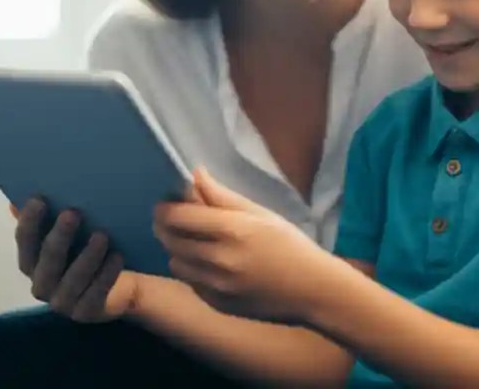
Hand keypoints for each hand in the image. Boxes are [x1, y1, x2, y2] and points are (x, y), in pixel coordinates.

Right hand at [14, 198, 141, 322]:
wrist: (119, 285)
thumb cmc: (86, 252)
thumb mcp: (70, 233)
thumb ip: (46, 219)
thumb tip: (15, 203)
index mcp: (32, 262)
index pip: (24, 242)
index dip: (29, 221)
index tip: (39, 199)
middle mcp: (41, 285)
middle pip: (47, 260)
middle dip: (60, 236)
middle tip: (73, 212)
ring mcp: (62, 303)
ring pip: (73, 279)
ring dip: (87, 256)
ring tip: (102, 235)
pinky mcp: (84, 313)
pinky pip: (95, 294)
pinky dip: (106, 275)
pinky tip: (117, 256)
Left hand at [152, 167, 341, 323]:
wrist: (313, 291)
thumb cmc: (290, 245)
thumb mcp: (260, 214)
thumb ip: (222, 196)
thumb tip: (194, 174)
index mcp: (232, 230)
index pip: (177, 215)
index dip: (165, 206)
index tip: (168, 201)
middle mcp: (219, 260)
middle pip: (169, 238)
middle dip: (166, 225)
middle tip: (176, 218)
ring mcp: (216, 286)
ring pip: (174, 261)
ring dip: (177, 248)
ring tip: (195, 241)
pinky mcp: (217, 304)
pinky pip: (190, 282)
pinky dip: (192, 270)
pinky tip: (210, 264)